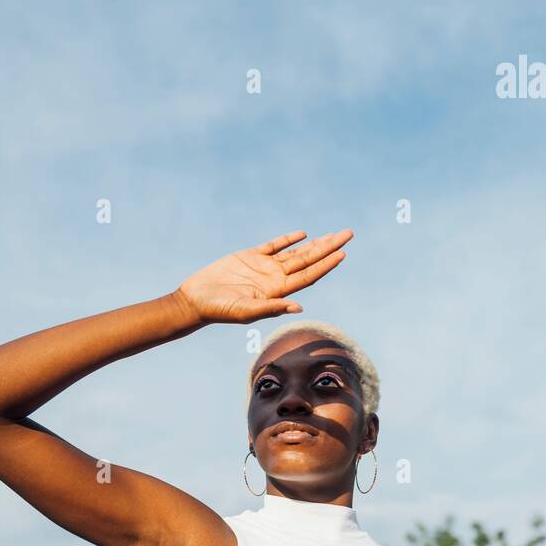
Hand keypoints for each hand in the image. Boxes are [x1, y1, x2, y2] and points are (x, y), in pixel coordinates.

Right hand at [175, 229, 352, 324]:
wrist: (196, 300)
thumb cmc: (220, 310)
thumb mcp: (246, 311)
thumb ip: (272, 307)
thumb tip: (299, 307)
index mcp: (277, 291)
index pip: (308, 276)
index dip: (326, 265)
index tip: (343, 253)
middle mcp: (275, 279)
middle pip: (309, 261)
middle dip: (329, 247)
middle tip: (349, 233)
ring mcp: (263, 267)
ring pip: (296, 252)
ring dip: (315, 244)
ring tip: (334, 235)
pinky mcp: (249, 257)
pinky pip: (274, 246)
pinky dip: (288, 240)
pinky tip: (303, 234)